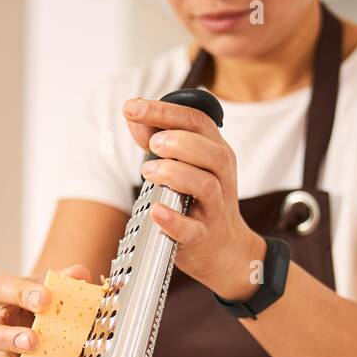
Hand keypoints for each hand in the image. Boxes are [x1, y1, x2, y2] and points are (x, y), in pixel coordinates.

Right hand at [0, 264, 93, 356]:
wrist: (40, 322)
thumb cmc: (42, 300)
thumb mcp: (52, 286)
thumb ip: (66, 279)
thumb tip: (80, 274)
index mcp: (3, 295)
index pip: (3, 289)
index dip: (22, 293)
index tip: (45, 299)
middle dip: (10, 338)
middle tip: (33, 341)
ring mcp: (1, 352)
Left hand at [123, 97, 264, 301]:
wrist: (224, 250)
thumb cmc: (199, 202)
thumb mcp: (186, 166)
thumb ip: (158, 140)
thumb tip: (133, 114)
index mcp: (216, 153)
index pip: (197, 122)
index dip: (164, 111)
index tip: (132, 106)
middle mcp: (221, 177)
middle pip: (210, 152)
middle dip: (179, 142)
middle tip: (152, 145)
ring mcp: (215, 209)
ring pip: (205, 185)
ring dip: (174, 174)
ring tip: (148, 172)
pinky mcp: (203, 238)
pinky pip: (192, 229)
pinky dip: (172, 220)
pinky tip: (156, 211)